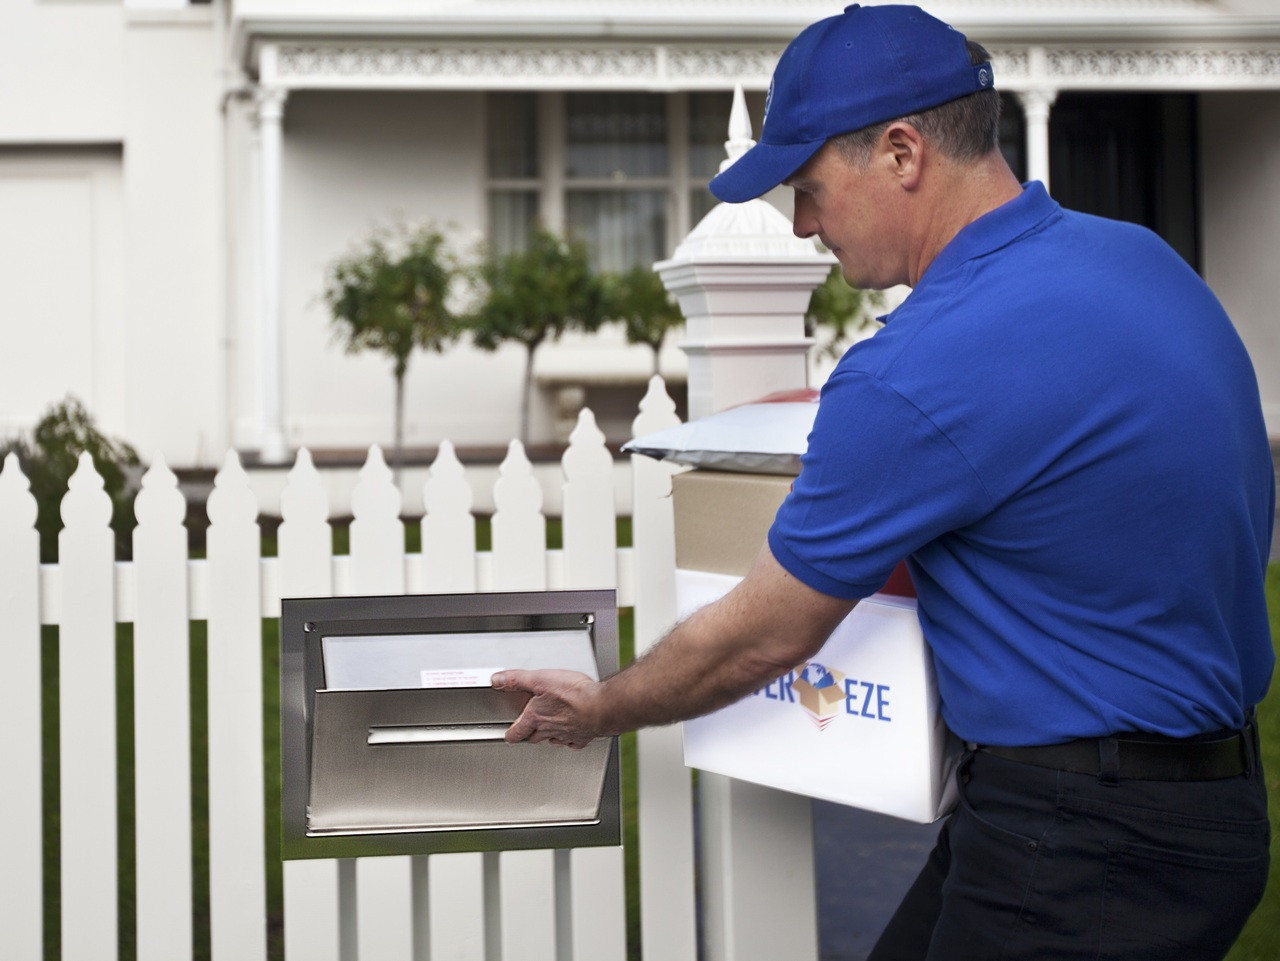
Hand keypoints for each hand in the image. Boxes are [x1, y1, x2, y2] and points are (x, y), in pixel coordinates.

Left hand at [491, 669, 606, 748]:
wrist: (601, 706)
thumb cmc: (574, 694)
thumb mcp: (540, 680)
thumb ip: (517, 680)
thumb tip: (497, 680)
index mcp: (536, 717)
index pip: (518, 731)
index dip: (511, 734)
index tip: (509, 736)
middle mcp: (550, 729)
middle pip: (535, 737)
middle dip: (530, 734)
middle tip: (527, 731)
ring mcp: (567, 734)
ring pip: (553, 740)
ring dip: (549, 736)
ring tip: (548, 731)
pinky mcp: (583, 736)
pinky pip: (573, 742)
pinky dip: (570, 739)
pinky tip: (572, 734)